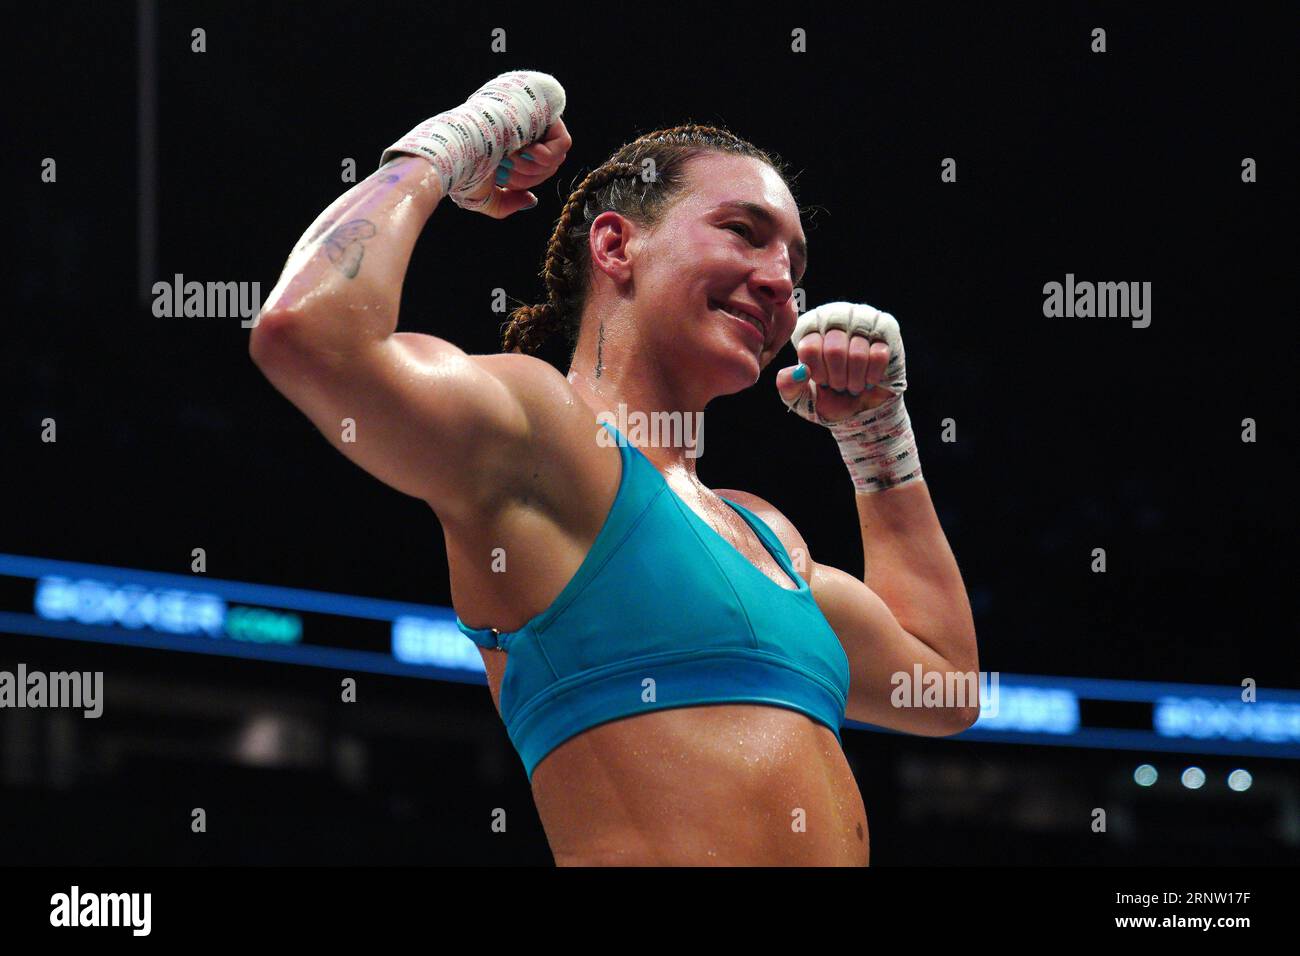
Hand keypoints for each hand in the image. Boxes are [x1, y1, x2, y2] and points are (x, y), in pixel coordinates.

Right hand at [456, 117, 571, 218]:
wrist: (458, 147)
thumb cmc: (464, 172)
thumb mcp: (485, 199)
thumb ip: (507, 203)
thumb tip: (532, 200)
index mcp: (511, 150)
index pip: (535, 173)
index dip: (523, 182)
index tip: (501, 176)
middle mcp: (524, 135)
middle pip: (547, 168)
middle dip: (528, 177)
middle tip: (504, 166)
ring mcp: (534, 124)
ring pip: (556, 159)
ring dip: (534, 168)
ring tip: (510, 156)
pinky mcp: (544, 115)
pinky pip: (563, 143)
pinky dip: (547, 155)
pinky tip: (526, 149)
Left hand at [775, 301, 906, 424]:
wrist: (860, 408)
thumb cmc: (827, 396)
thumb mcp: (800, 397)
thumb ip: (788, 386)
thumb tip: (799, 371)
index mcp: (809, 327)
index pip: (809, 348)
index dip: (817, 373)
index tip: (821, 379)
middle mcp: (834, 316)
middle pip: (834, 350)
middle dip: (837, 378)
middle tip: (839, 384)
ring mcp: (862, 318)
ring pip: (858, 354)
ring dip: (855, 380)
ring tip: (853, 383)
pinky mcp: (886, 329)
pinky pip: (879, 355)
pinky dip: (872, 376)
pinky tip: (869, 378)